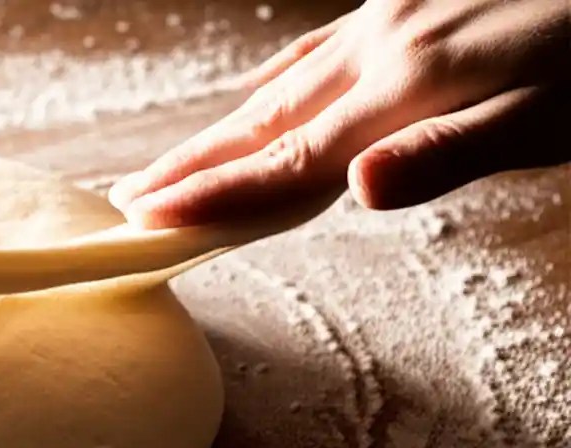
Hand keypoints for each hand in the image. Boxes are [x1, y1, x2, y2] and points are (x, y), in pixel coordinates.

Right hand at [110, 0, 570, 227]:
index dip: (215, 192)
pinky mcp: (401, 8)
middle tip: (127, 197)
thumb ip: (448, 154)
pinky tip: (260, 89)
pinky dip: (274, 81)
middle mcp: (377, 50)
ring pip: (281, 87)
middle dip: (191, 164)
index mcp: (402, 88)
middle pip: (263, 122)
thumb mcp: (544, 118)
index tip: (150, 218)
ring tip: (171, 162)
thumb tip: (360, 188)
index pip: (288, 160)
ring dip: (220, 130)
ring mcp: (384, 22)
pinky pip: (315, 51)